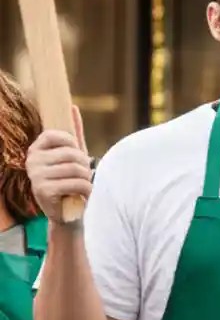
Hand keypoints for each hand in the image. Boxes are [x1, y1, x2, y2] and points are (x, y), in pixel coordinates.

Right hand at [26, 105, 90, 224]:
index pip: (56, 134)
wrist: (69, 212)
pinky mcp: (43, 191)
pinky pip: (75, 183)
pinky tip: (84, 194)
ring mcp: (36, 176)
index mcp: (36, 149)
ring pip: (75, 169)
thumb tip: (73, 107)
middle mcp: (32, 161)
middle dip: (85, 165)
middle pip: (71, 154)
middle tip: (85, 175)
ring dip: (87, 179)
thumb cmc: (71, 180)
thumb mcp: (73, 155)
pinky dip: (87, 190)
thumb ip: (74, 132)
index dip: (73, 144)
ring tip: (84, 185)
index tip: (77, 155)